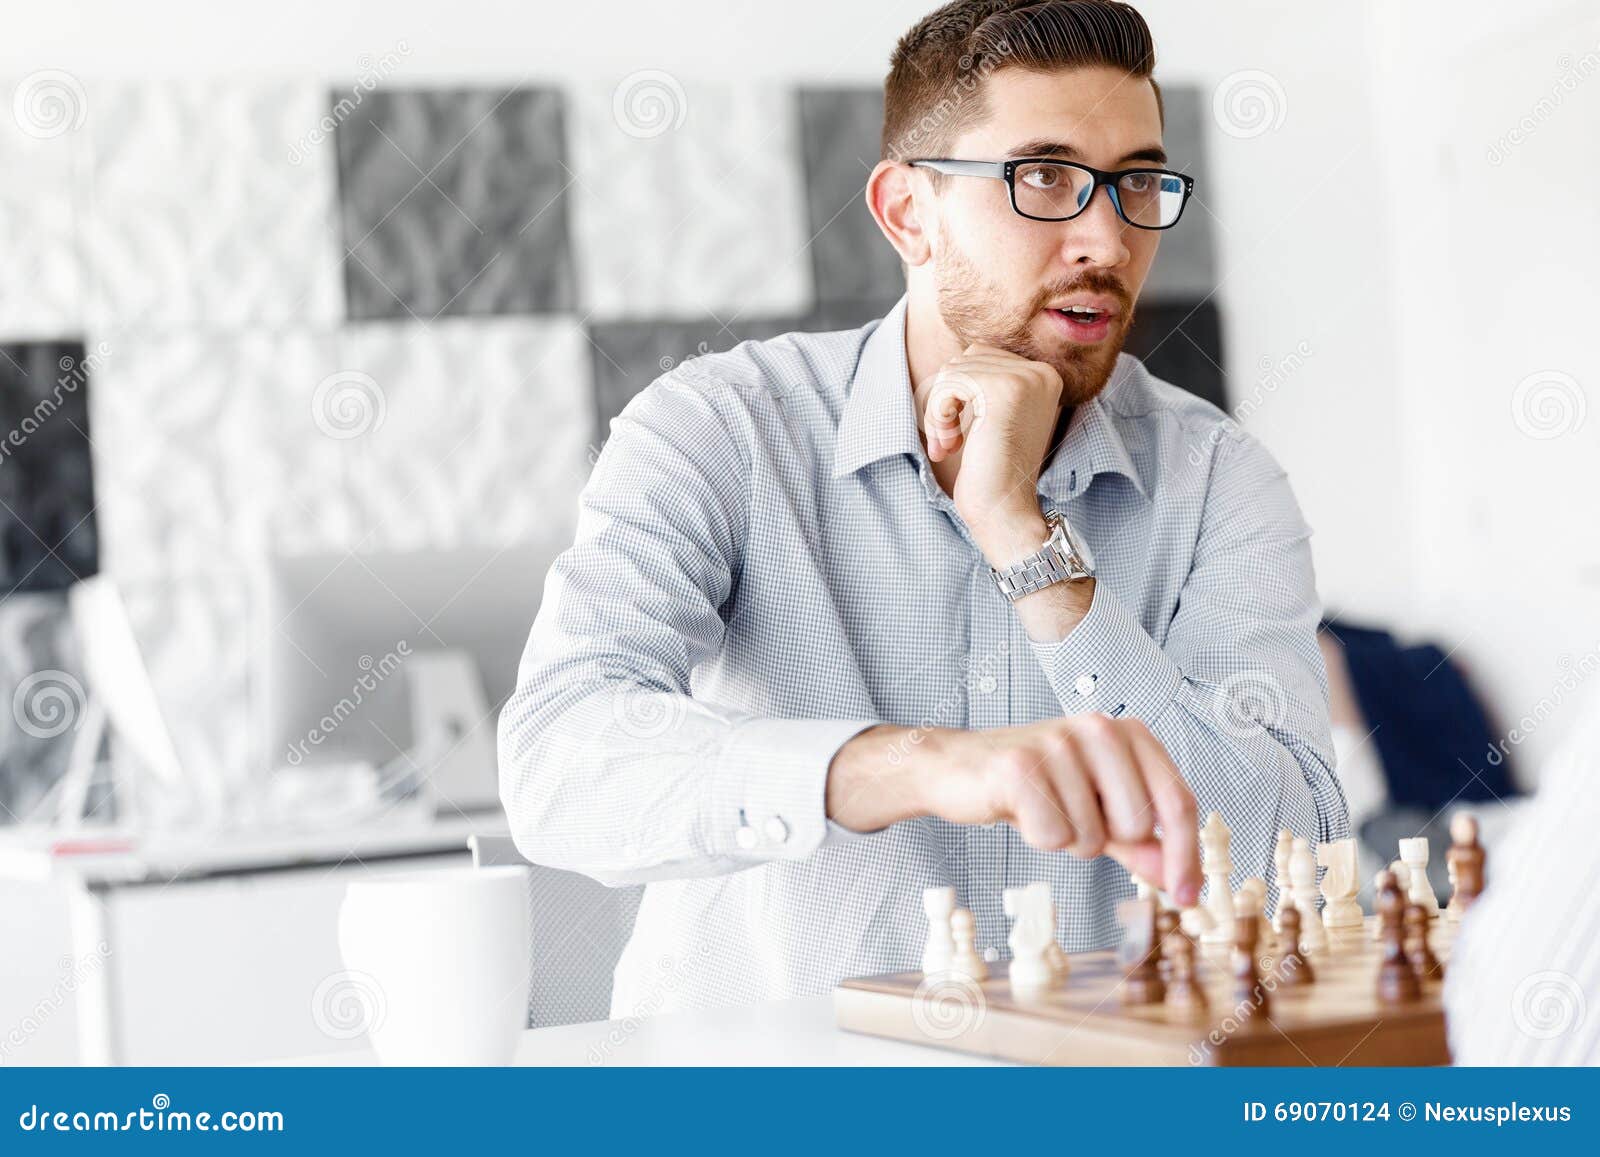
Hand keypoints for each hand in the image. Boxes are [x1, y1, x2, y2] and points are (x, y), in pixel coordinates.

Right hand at [826, 716, 1201, 904]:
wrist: (959, 769)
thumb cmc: (1034, 786)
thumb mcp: (1095, 812)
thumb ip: (1139, 842)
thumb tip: (1177, 878)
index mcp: (1126, 732)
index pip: (1177, 801)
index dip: (1185, 856)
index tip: (1187, 897)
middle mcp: (1099, 727)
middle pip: (1137, 824)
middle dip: (1104, 839)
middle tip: (1071, 816)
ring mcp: (1059, 743)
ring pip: (1092, 836)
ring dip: (1066, 839)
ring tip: (1043, 809)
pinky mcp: (1021, 766)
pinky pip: (1053, 836)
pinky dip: (1039, 838)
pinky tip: (1020, 810)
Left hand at [914, 343, 1063, 561]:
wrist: (1005, 510)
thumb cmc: (992, 472)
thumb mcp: (992, 418)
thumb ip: (983, 385)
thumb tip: (952, 362)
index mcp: (1043, 376)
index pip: (980, 356)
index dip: (957, 393)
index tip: (958, 432)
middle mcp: (1041, 372)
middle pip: (965, 358)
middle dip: (946, 400)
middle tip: (948, 441)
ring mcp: (1026, 379)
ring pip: (954, 370)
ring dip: (939, 410)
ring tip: (948, 444)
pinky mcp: (1005, 389)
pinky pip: (950, 382)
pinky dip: (939, 413)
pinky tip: (949, 444)